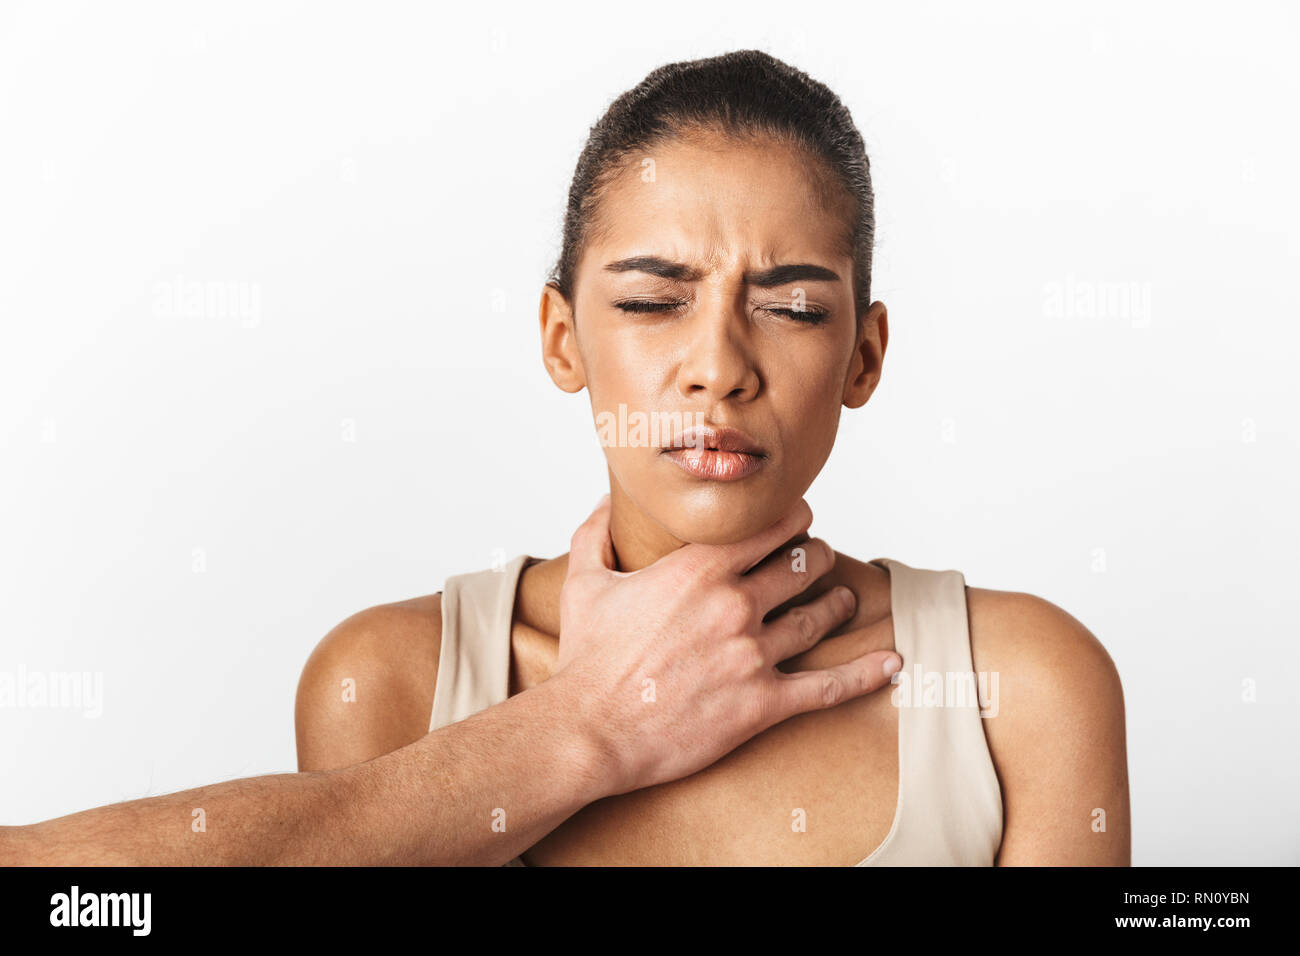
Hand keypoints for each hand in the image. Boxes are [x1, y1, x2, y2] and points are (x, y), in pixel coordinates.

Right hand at [551, 495, 901, 794]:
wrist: (589, 730)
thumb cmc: (586, 660)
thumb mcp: (584, 582)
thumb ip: (597, 532)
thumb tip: (607, 500)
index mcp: (698, 569)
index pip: (770, 526)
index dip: (794, 518)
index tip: (798, 520)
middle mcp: (734, 604)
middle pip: (803, 566)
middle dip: (817, 557)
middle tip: (820, 558)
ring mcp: (752, 655)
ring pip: (818, 618)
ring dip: (836, 604)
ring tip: (842, 600)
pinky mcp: (762, 704)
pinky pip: (828, 687)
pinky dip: (865, 674)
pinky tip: (891, 664)